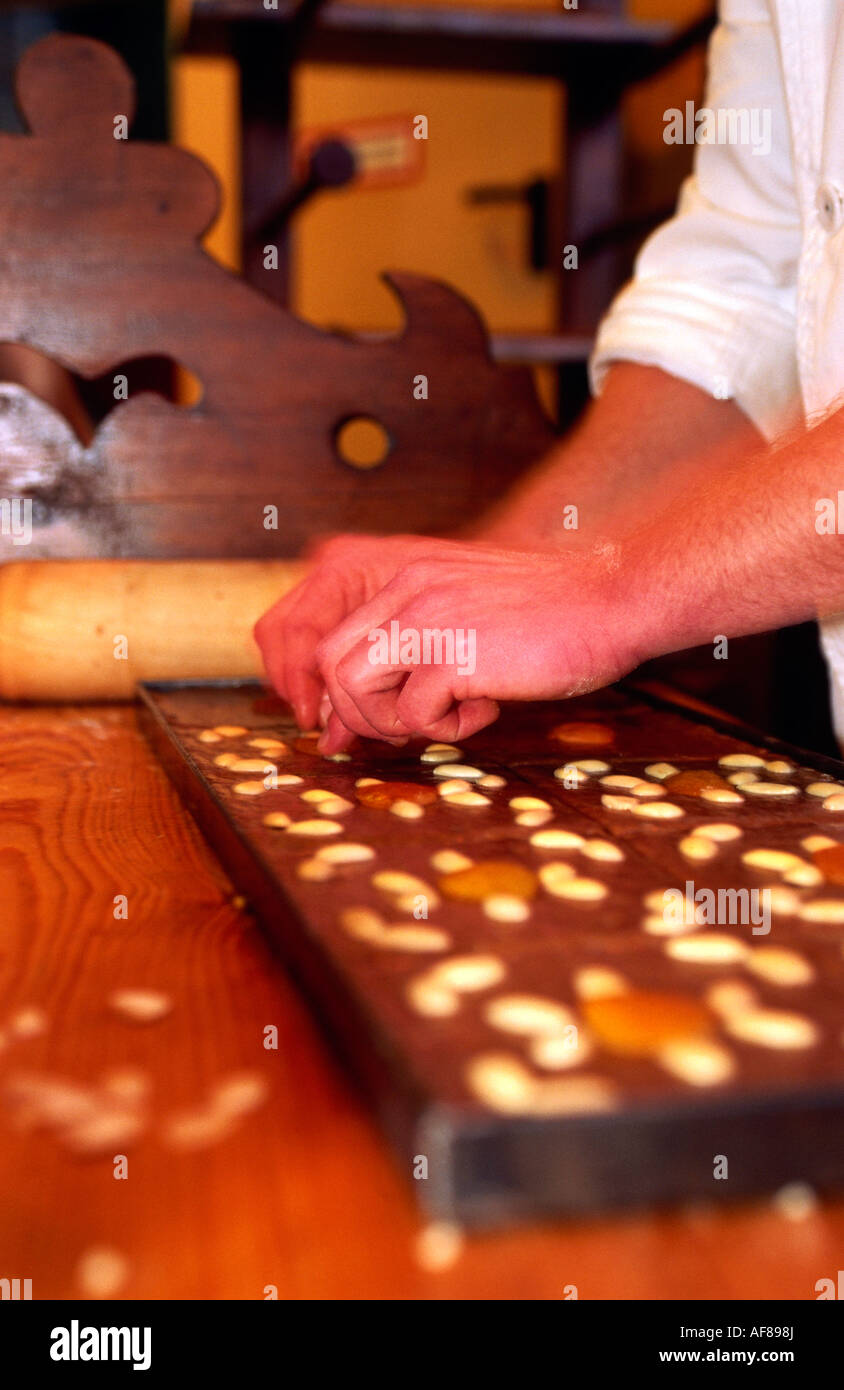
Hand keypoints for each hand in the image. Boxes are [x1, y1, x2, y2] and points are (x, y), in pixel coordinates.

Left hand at [255, 534, 644, 750]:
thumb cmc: (547, 614)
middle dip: (349, 711)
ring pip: (350, 684)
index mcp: (402, 570)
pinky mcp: (452, 651)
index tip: (336, 717)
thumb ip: (407, 647)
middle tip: (393, 730)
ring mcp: (425, 615)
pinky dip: (443, 727)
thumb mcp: (462, 610)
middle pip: (325, 660)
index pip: (312, 618)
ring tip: (440, 717)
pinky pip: (411, 711)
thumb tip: (348, 723)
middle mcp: (404, 585)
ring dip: (388, 719)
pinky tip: (483, 710)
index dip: (309, 677)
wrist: (612, 599)